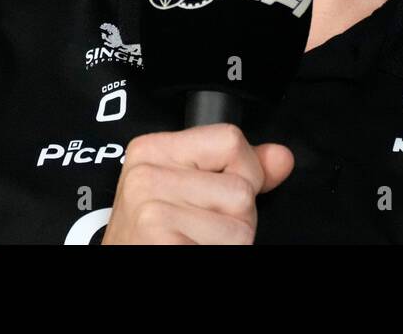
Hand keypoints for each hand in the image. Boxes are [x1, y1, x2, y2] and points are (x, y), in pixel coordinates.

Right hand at [101, 122, 294, 243]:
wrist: (121, 263)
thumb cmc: (154, 236)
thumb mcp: (186, 191)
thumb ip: (237, 170)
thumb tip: (281, 157)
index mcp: (151, 150)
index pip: (231, 139)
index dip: (242, 173)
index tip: (217, 196)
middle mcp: (146, 175)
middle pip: (241, 188)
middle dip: (237, 217)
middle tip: (201, 229)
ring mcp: (152, 210)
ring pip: (241, 225)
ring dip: (229, 243)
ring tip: (195, 241)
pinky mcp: (161, 240)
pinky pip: (228, 249)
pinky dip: (221, 255)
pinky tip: (191, 248)